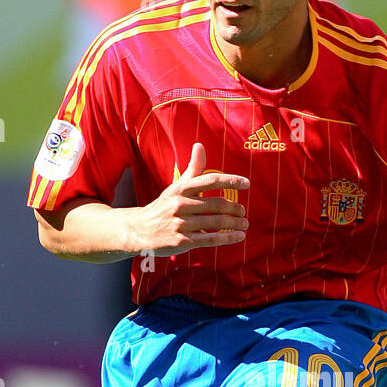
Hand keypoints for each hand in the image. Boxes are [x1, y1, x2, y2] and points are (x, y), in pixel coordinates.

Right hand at [127, 142, 249, 255]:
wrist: (139, 230)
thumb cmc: (164, 206)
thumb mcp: (176, 187)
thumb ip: (193, 169)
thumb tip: (199, 145)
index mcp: (181, 188)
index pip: (210, 180)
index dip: (230, 180)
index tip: (247, 183)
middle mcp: (180, 204)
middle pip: (216, 204)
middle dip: (234, 208)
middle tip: (243, 211)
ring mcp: (181, 223)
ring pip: (215, 222)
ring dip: (234, 223)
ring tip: (244, 224)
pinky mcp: (182, 241)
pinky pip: (210, 239)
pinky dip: (227, 238)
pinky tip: (239, 237)